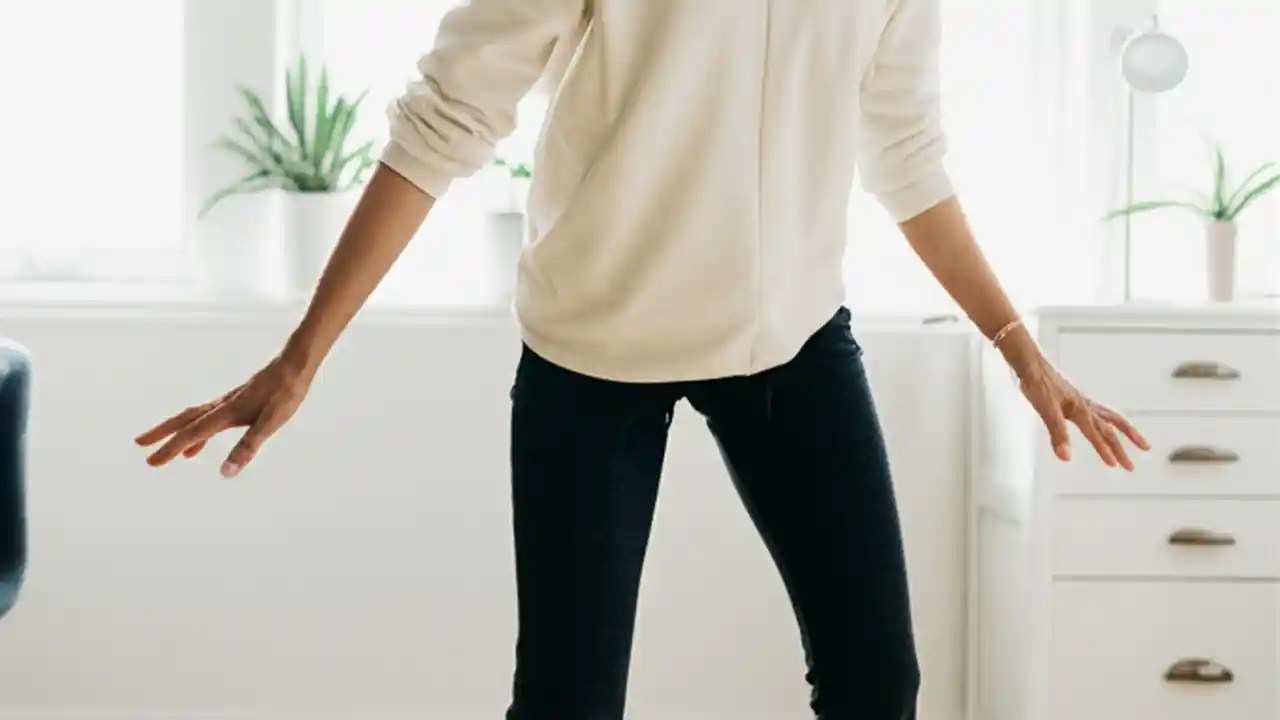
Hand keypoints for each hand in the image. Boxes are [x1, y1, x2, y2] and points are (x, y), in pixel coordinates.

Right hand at [136, 355, 313, 477]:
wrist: (295, 364)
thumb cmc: (286, 393)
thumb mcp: (270, 423)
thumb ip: (248, 447)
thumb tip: (226, 472)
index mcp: (226, 413)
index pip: (192, 434)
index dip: (171, 449)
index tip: (151, 462)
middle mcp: (222, 406)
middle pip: (185, 420)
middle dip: (162, 434)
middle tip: (140, 444)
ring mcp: (229, 402)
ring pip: (195, 417)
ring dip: (178, 432)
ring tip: (167, 451)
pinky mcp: (238, 400)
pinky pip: (210, 417)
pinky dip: (200, 430)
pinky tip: (202, 441)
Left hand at [1017, 355, 1149, 469]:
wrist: (1032, 366)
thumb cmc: (1038, 385)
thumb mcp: (1046, 410)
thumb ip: (1058, 434)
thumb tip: (1065, 456)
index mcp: (1080, 410)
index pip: (1096, 433)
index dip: (1104, 449)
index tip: (1114, 464)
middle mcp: (1085, 406)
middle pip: (1108, 430)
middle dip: (1120, 449)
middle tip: (1130, 466)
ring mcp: (1083, 403)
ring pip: (1112, 419)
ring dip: (1127, 432)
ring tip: (1140, 442)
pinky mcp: (1078, 400)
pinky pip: (1102, 413)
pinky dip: (1112, 421)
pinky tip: (1108, 426)